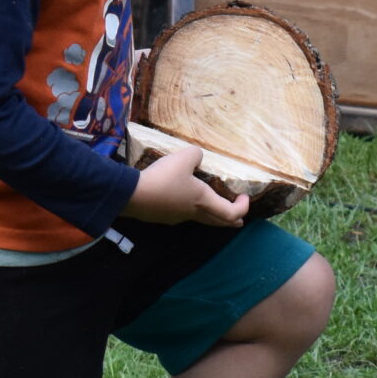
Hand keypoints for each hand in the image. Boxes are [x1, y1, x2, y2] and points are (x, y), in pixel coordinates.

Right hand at [124, 146, 248, 227]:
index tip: (243, 197)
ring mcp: (177, 217)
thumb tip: (197, 157)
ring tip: (211, 207)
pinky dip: (191, 210)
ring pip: (200, 219)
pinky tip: (182, 200)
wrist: (132, 195)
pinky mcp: (163, 217)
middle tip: (239, 218)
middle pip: (218, 222)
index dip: (242, 207)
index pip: (231, 213)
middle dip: (231, 220)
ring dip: (211, 215)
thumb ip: (196, 155)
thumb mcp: (183, 158)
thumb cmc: (163, 178)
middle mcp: (193, 213)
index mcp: (203, 201)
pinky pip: (183, 215)